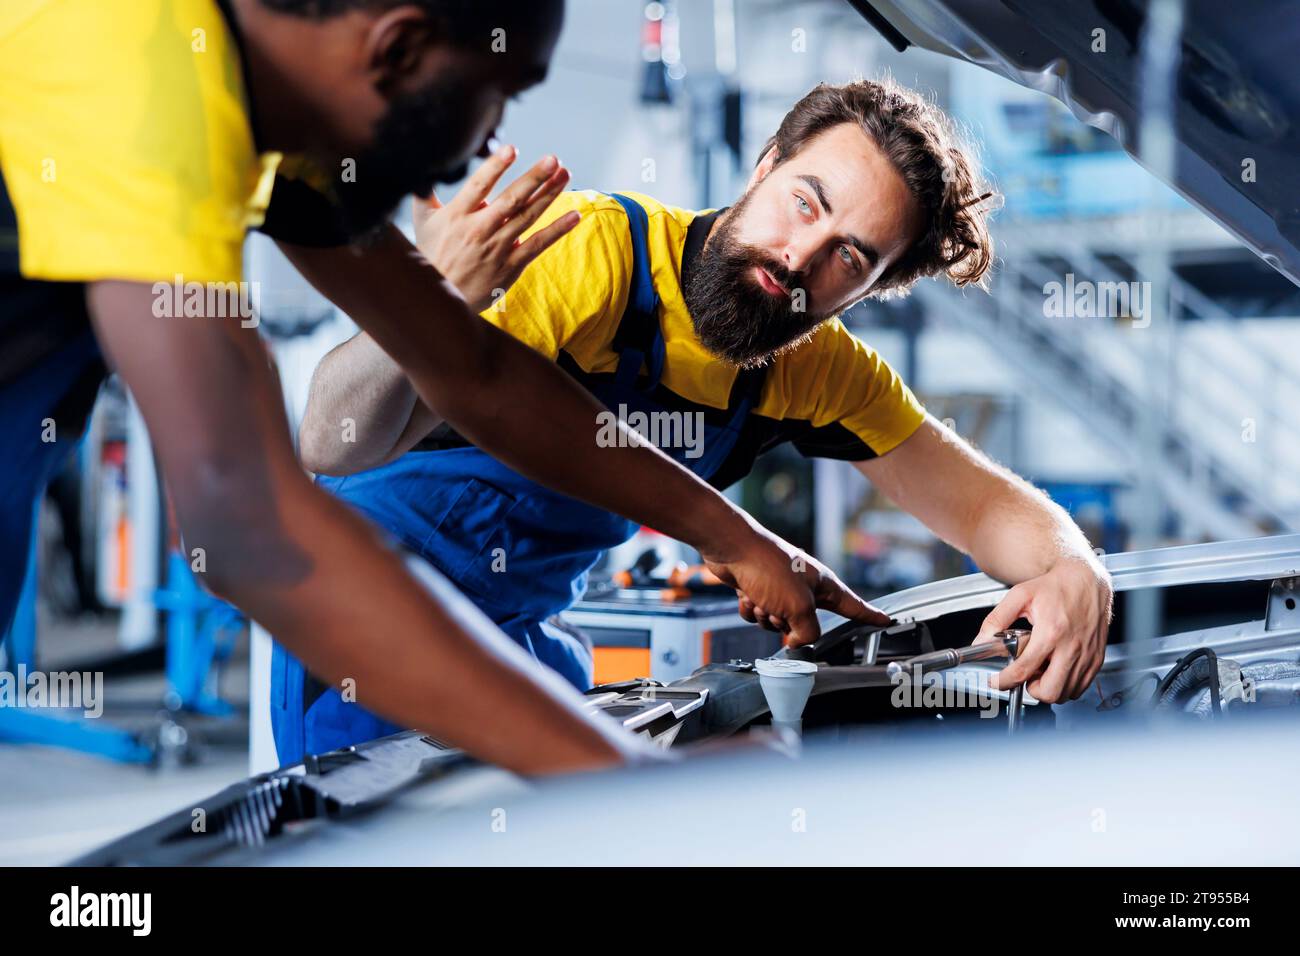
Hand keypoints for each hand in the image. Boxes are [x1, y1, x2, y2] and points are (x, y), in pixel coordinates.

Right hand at [412, 145, 580, 312]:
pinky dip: (557, 230)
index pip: (479, 186)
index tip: (511, 148)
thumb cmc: (432, 254)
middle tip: (553, 159)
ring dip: (549, 195)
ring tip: (565, 174)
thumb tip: (422, 166)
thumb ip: (425, 192)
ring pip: (527, 217)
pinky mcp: (511, 266)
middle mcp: (479, 229)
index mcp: (458, 215)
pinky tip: (574, 215)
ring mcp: (497, 248)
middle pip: (511, 199)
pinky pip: (538, 245)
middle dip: (534, 178)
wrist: (442, 297)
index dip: (495, 167)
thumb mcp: (422, 222)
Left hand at [702, 523, 891, 647]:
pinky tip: (747, 595)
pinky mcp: (759, 589)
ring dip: (767, 616)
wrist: (732, 549)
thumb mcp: (799, 607)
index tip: (885, 620)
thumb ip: (807, 632)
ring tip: (761, 598)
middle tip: (780, 610)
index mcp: (822, 584)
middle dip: (789, 623)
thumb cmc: (768, 568)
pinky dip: (751, 608)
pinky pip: (758, 614)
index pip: (853, 605)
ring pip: (778, 622)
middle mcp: (804, 586)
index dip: (869, 615)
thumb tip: (798, 642)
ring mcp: (780, 588)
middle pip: (806, 623)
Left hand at [977, 556, 1112, 702]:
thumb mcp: (1019, 596)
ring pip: (1066, 694)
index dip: (1006, 681)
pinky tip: (1057, 668)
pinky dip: (1066, 685)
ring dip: (1049, 688)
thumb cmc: (1056, 587)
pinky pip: (1080, 687)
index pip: (1024, 670)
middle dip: (1032, 690)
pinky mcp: (1097, 658)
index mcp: (1051, 632)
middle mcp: (1072, 647)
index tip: (998, 682)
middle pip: (1050, 691)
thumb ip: (996, 620)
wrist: (1087, 579)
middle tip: (1026, 676)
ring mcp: (1087, 655)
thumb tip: (981, 640)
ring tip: (1041, 669)